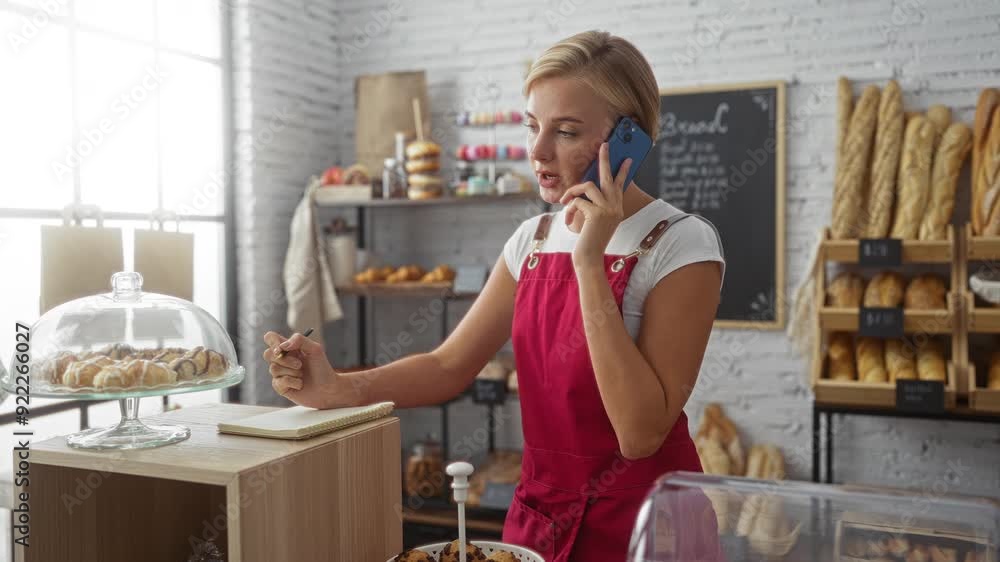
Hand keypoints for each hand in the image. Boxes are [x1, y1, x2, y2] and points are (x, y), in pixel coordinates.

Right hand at [263, 331, 361, 408]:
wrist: (328, 389)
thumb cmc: (322, 368)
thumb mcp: (315, 349)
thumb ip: (300, 340)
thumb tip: (282, 346)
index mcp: (289, 347)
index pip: (270, 338)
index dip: (272, 342)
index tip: (281, 349)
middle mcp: (282, 359)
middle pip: (268, 354)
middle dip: (284, 360)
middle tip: (299, 364)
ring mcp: (280, 373)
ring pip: (273, 369)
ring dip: (292, 372)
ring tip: (303, 375)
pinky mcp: (280, 386)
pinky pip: (278, 382)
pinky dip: (292, 382)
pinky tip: (300, 385)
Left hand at [560, 142, 632, 269]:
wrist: (589, 259)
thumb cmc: (588, 242)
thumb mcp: (593, 222)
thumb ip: (592, 205)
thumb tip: (584, 188)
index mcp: (616, 209)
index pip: (620, 186)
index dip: (623, 172)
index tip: (628, 159)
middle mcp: (615, 207)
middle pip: (609, 177)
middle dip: (606, 159)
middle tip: (604, 145)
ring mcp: (608, 210)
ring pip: (588, 186)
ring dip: (572, 192)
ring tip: (564, 202)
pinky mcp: (597, 213)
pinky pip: (578, 200)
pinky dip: (569, 209)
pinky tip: (568, 221)